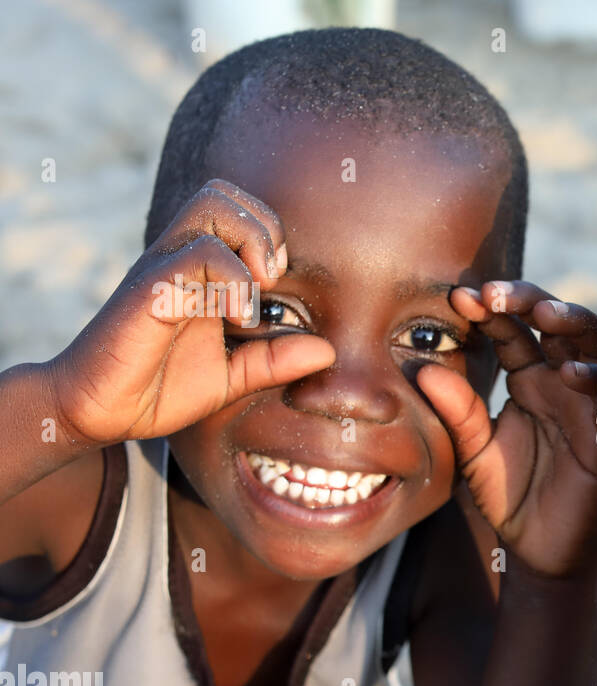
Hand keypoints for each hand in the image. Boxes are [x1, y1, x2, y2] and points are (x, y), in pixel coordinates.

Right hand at [44, 180, 334, 446]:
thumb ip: (275, 360)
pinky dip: (231, 280)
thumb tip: (328, 351)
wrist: (98, 411)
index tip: (277, 285)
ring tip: (256, 295)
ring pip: (209, 209)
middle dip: (262, 228)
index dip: (269, 235)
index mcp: (197, 270)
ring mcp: (161, 270)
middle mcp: (177, 259)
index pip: (236, 209)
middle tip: (270, 281)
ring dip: (250, 245)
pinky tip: (238, 317)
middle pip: (221, 193)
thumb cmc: (159, 387)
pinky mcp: (148, 291)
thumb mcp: (232, 377)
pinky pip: (194, 256)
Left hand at [416, 281, 596, 576]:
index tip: (459, 298)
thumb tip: (424, 369)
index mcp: (528, 376)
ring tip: (542, 315)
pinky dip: (596, 376)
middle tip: (495, 294)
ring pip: (593, 343)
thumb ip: (456, 412)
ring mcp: (591, 398)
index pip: (512, 329)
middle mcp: (562, 378)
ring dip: (571, 323)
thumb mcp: (475, 452)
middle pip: (555, 320)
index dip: (490, 309)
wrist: (539, 549)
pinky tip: (571, 371)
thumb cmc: (508, 495)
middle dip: (528, 300)